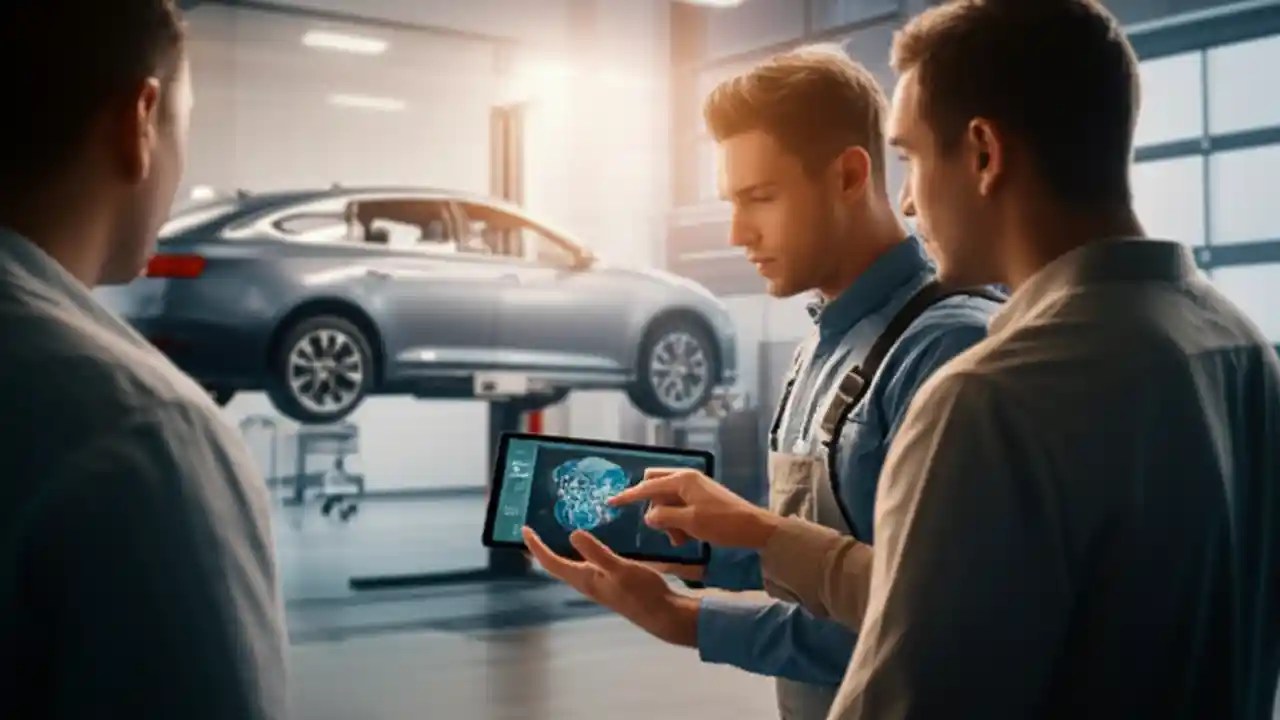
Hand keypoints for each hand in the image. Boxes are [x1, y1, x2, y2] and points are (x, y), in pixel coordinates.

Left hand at [522, 527, 699, 646]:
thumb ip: (597, 553)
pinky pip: (587, 564)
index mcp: (584, 579)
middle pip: (556, 565)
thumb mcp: (619, 569)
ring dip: (561, 549)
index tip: (524, 529)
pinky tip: (592, 543)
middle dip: (543, 548)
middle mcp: (586, 583)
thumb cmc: (641, 593)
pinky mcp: (610, 583)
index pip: (551, 562)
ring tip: (558, 530)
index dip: (536, 546)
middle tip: (536, 528)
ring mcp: (598, 584)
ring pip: (571, 565)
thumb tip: (572, 534)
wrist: (662, 614)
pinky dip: (581, 551)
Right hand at [609, 468, 781, 549]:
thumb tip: (648, 516)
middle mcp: (687, 478)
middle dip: (653, 508)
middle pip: (656, 487)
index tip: (611, 502)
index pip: (647, 486)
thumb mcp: (689, 523)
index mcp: (683, 480)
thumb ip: (664, 517)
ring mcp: (696, 487)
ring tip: (679, 539)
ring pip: (667, 500)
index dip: (628, 496)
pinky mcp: (702, 498)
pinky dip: (678, 520)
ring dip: (667, 519)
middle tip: (659, 528)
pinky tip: (686, 537)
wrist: (754, 528)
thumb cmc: (722, 524)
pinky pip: (680, 506)